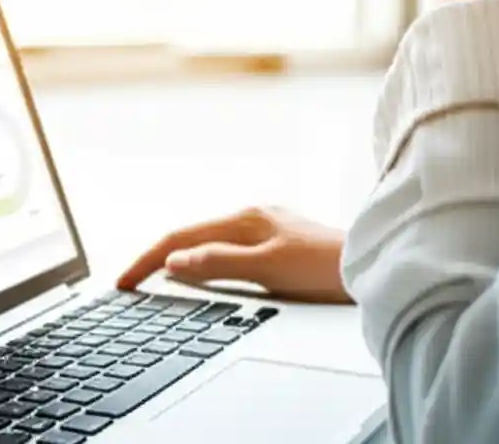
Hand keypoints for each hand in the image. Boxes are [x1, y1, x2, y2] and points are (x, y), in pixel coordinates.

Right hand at [116, 207, 351, 303]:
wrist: (374, 263)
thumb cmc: (326, 266)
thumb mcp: (267, 268)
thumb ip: (219, 263)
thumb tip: (173, 262)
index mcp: (244, 218)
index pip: (180, 238)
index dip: (148, 260)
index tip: (124, 281)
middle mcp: (252, 216)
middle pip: (190, 236)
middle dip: (156, 257)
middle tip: (129, 280)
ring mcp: (265, 227)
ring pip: (208, 241)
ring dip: (179, 258)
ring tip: (154, 278)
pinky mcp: (277, 241)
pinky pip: (226, 248)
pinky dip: (204, 261)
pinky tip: (204, 272)